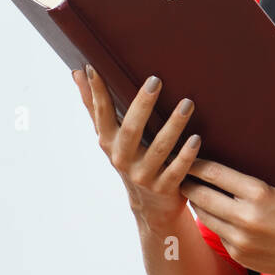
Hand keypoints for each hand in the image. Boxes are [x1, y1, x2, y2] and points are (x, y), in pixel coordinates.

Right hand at [72, 64, 199, 233]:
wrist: (150, 205)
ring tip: (187, 104)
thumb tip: (77, 72)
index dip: (96, 93)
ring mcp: (143, 175)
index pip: (100, 114)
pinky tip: (196, 139)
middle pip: (131, 130)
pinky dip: (187, 155)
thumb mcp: (110, 137)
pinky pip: (177, 170)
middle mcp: (123, 159)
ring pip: (159, 149)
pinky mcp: (164, 187)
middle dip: (142, 105)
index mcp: (109, 142)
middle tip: (155, 80)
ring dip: (173, 126)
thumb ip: (95, 106)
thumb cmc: (130, 159)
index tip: (94, 68)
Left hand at [183, 158, 274, 274]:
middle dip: (189, 184)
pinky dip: (216, 223)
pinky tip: (217, 215)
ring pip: (205, 216)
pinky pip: (218, 233)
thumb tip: (217, 172)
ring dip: (198, 204)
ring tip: (194, 193)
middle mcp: (246, 217)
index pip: (215, 174)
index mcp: (258, 194)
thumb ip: (247, 185)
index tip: (187, 159)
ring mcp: (240, 239)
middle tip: (181, 176)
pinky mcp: (238, 254)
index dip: (197, 165)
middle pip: (201, 195)